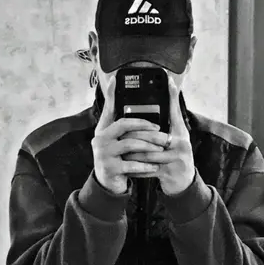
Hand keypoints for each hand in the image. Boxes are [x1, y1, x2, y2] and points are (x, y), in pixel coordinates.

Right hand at [92, 76, 166, 193]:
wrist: (108, 184)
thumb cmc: (117, 158)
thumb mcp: (116, 140)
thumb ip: (122, 123)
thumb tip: (126, 100)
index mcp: (103, 130)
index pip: (109, 109)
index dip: (112, 95)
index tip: (115, 80)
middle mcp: (100, 140)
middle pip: (125, 125)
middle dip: (147, 127)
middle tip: (162, 131)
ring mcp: (103, 154)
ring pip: (131, 144)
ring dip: (150, 146)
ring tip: (162, 148)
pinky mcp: (110, 169)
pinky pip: (132, 164)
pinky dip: (146, 165)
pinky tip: (155, 166)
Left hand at [120, 76, 194, 195]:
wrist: (184, 183)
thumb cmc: (175, 157)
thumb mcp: (176, 139)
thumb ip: (168, 125)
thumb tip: (161, 104)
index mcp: (181, 133)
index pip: (176, 111)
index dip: (172, 96)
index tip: (167, 81)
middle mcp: (182, 143)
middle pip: (154, 135)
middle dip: (135, 137)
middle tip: (121, 136)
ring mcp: (177, 158)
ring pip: (149, 153)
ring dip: (133, 153)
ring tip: (121, 151)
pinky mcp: (170, 172)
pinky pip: (149, 168)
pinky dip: (137, 168)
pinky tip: (128, 167)